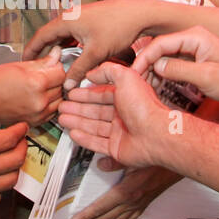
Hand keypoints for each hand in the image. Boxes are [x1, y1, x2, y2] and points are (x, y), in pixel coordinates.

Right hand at [0, 48, 64, 126]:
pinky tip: (38, 98)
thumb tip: (56, 54)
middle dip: (55, 79)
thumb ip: (42, 62)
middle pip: (62, 87)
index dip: (56, 66)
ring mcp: (37, 114)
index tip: (51, 64)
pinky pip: (52, 112)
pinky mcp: (35, 122)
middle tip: (43, 75)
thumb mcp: (18, 66)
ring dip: (54, 93)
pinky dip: (49, 104)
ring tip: (40, 87)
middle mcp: (39, 101)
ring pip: (59, 100)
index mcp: (36, 84)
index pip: (61, 73)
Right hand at [23, 0, 162, 90]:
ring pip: (63, 36)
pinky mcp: (91, 19)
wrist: (141, 14)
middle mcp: (71, 16)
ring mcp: (81, 16)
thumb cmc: (120, 27)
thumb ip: (79, 70)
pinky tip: (74, 56)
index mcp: (67, 20)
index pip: (40, 37)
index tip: (24, 62)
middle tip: (38, 67)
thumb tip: (67, 84)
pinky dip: (70, 45)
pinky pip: (73, 34)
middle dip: (44, 53)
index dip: (31, 51)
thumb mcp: (96, 53)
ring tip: (54, 65)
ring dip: (58, 50)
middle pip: (50, 36)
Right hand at [56, 62, 175, 170]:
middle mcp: (124, 114)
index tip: (73, 93)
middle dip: (78, 108)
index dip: (86, 93)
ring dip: (77, 122)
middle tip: (64, 107)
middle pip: (95, 111)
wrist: (154, 134)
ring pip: (93, 126)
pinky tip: (74, 133)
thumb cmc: (145, 107)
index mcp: (126, 97)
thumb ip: (108, 71)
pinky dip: (84, 139)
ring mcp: (120, 132)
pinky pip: (96, 143)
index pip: (102, 94)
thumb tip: (94, 71)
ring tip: (63, 119)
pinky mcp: (117, 148)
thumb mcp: (126, 77)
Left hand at [66, 165, 178, 218]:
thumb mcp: (134, 158)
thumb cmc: (158, 162)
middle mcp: (130, 202)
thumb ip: (116, 162)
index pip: (100, 207)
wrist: (177, 166)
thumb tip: (100, 164)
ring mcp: (138, 205)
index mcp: (125, 192)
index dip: (85, 216)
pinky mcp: (144, 204)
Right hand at [127, 28, 218, 137]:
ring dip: (153, 72)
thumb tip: (157, 66)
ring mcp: (195, 51)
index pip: (161, 43)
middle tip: (135, 82)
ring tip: (145, 88)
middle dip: (146, 66)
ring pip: (165, 58)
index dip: (144, 58)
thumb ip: (179, 70)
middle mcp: (194, 39)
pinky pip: (173, 66)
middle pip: (160, 49)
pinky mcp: (196, 62)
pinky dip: (163, 76)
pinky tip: (157, 88)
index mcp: (196, 36)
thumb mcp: (207, 77)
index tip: (133, 73)